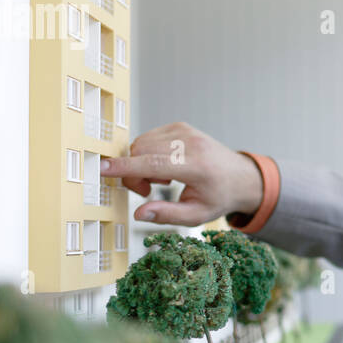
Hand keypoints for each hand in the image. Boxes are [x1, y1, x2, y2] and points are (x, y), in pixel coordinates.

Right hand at [101, 121, 263, 226]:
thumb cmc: (219, 197)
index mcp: (196, 166)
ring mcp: (184, 130)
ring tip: (161, 181)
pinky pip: (148, 139)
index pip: (153, 163)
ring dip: (140, 164)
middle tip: (146, 191)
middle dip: (133, 174)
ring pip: (140, 144)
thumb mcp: (197, 215)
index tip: (102, 168)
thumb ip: (167, 215)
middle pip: (140, 152)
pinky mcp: (179, 126)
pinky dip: (147, 154)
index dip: (126, 167)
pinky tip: (165, 167)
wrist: (240, 176)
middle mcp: (190, 143)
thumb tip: (139, 213)